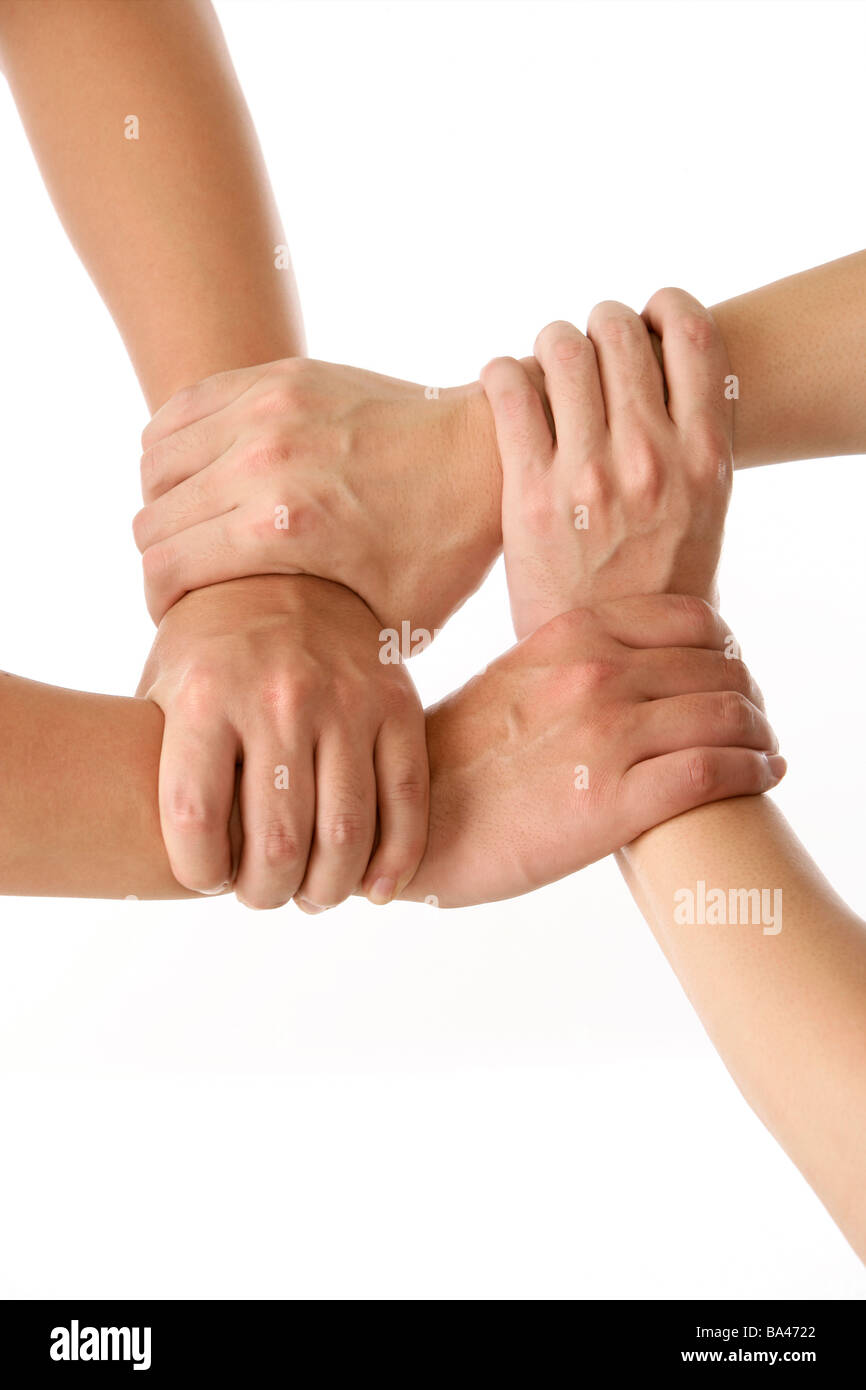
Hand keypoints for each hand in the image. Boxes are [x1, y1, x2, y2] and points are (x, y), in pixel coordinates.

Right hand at [133, 360, 502, 634]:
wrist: (484, 453)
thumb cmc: (441, 551)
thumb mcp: (386, 626)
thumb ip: (314, 646)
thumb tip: (262, 676)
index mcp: (282, 529)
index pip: (163, 567)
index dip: (159, 603)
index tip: (179, 618)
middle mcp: (263, 462)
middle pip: (151, 518)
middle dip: (160, 559)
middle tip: (190, 581)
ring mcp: (267, 409)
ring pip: (155, 459)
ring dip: (165, 502)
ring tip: (196, 529)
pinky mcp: (277, 376)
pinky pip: (182, 409)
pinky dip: (177, 447)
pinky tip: (204, 478)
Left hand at [137, 574, 427, 910]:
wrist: (293, 568)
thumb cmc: (215, 643)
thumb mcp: (168, 681)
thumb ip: (163, 758)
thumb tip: (146, 843)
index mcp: (206, 693)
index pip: (196, 819)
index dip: (200, 871)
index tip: (206, 878)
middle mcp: (278, 696)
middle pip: (276, 841)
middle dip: (265, 892)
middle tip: (261, 893)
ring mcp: (345, 700)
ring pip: (345, 834)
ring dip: (325, 888)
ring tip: (309, 893)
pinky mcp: (397, 704)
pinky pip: (405, 801)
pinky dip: (392, 860)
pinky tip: (370, 886)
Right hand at [402, 595, 783, 907]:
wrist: (411, 828)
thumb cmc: (456, 762)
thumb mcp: (511, 680)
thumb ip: (572, 663)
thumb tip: (629, 671)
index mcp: (569, 635)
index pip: (690, 618)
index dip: (726, 646)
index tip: (730, 674)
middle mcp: (594, 674)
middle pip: (719, 666)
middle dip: (749, 694)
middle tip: (754, 721)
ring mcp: (606, 735)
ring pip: (727, 714)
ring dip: (760, 734)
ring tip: (764, 752)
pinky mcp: (614, 801)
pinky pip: (714, 771)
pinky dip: (752, 770)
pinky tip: (760, 777)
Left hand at [482, 290, 732, 638]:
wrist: (611, 663)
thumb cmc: (657, 588)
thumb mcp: (704, 514)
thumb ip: (689, 446)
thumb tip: (660, 382)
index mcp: (705, 458)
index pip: (691, 332)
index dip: (662, 308)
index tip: (645, 321)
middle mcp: (652, 457)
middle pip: (619, 330)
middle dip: (598, 327)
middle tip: (586, 350)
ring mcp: (590, 474)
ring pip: (562, 347)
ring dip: (550, 345)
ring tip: (545, 368)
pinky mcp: (531, 493)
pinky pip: (510, 390)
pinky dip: (503, 373)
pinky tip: (505, 386)